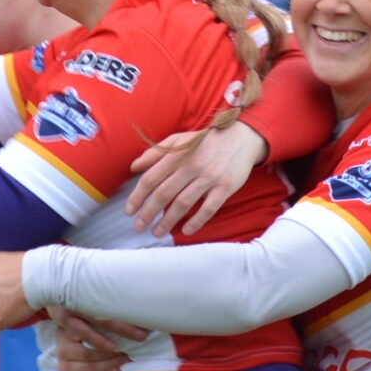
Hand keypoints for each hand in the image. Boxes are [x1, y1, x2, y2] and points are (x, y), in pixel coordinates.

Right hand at [50, 308, 136, 370]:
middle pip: (89, 362)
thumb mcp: (91, 323)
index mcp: (67, 338)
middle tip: (126, 358)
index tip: (120, 348)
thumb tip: (130, 328)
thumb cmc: (88, 331)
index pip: (85, 345)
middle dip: (110, 361)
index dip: (104, 348)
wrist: (74, 342)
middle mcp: (63, 355)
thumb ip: (102, 324)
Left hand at [126, 125, 267, 235]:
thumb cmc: (205, 141)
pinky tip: (185, 230)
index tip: (129, 211)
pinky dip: (196, 221)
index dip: (138, 196)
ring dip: (168, 221)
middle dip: (148, 213)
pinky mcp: (225, 186)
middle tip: (139, 227)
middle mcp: (191, 165)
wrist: (241, 137)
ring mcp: (209, 177)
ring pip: (183, 203)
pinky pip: (208, 208)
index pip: (151, 178)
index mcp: (178, 154)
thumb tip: (133, 167)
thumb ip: (155, 152)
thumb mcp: (179, 140)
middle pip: (164, 193)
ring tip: (157, 232)